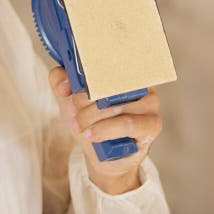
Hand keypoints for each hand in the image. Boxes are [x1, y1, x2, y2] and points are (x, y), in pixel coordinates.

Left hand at [48, 66, 161, 194]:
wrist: (100, 153)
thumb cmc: (89, 119)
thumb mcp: (69, 97)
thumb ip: (60, 80)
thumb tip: (64, 83)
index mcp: (120, 69)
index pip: (106, 61)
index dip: (85, 74)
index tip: (70, 88)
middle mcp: (139, 82)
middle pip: (109, 83)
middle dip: (84, 100)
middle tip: (75, 111)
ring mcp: (149, 103)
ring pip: (117, 105)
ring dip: (92, 118)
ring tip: (80, 126)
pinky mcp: (152, 124)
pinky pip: (128, 124)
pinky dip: (105, 130)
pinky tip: (92, 135)